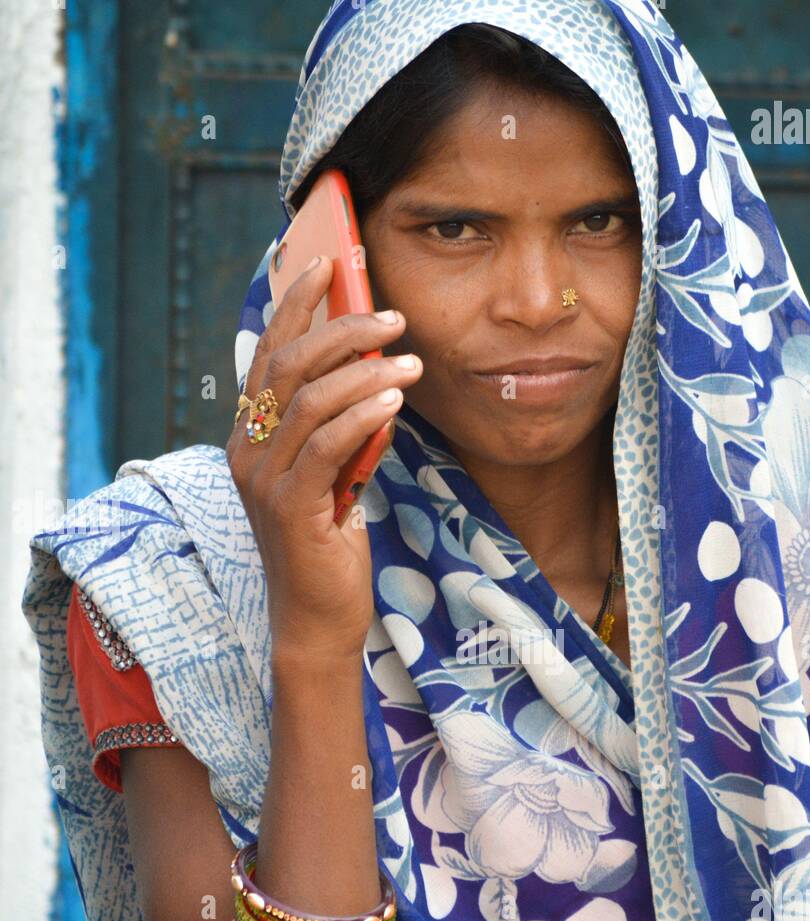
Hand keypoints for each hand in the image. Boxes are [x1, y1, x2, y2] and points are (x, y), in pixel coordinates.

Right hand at [227, 257, 423, 664]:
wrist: (317, 618)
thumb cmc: (330, 544)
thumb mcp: (335, 474)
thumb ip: (340, 429)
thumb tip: (376, 375)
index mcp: (252, 434)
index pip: (269, 352)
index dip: (294, 303)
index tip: (328, 263)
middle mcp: (246, 449)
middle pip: (287, 364)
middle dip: (342, 329)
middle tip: (394, 316)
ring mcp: (262, 479)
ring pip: (309, 400)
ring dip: (364, 371)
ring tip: (411, 361)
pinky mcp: (289, 507)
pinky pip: (326, 445)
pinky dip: (361, 416)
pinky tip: (394, 402)